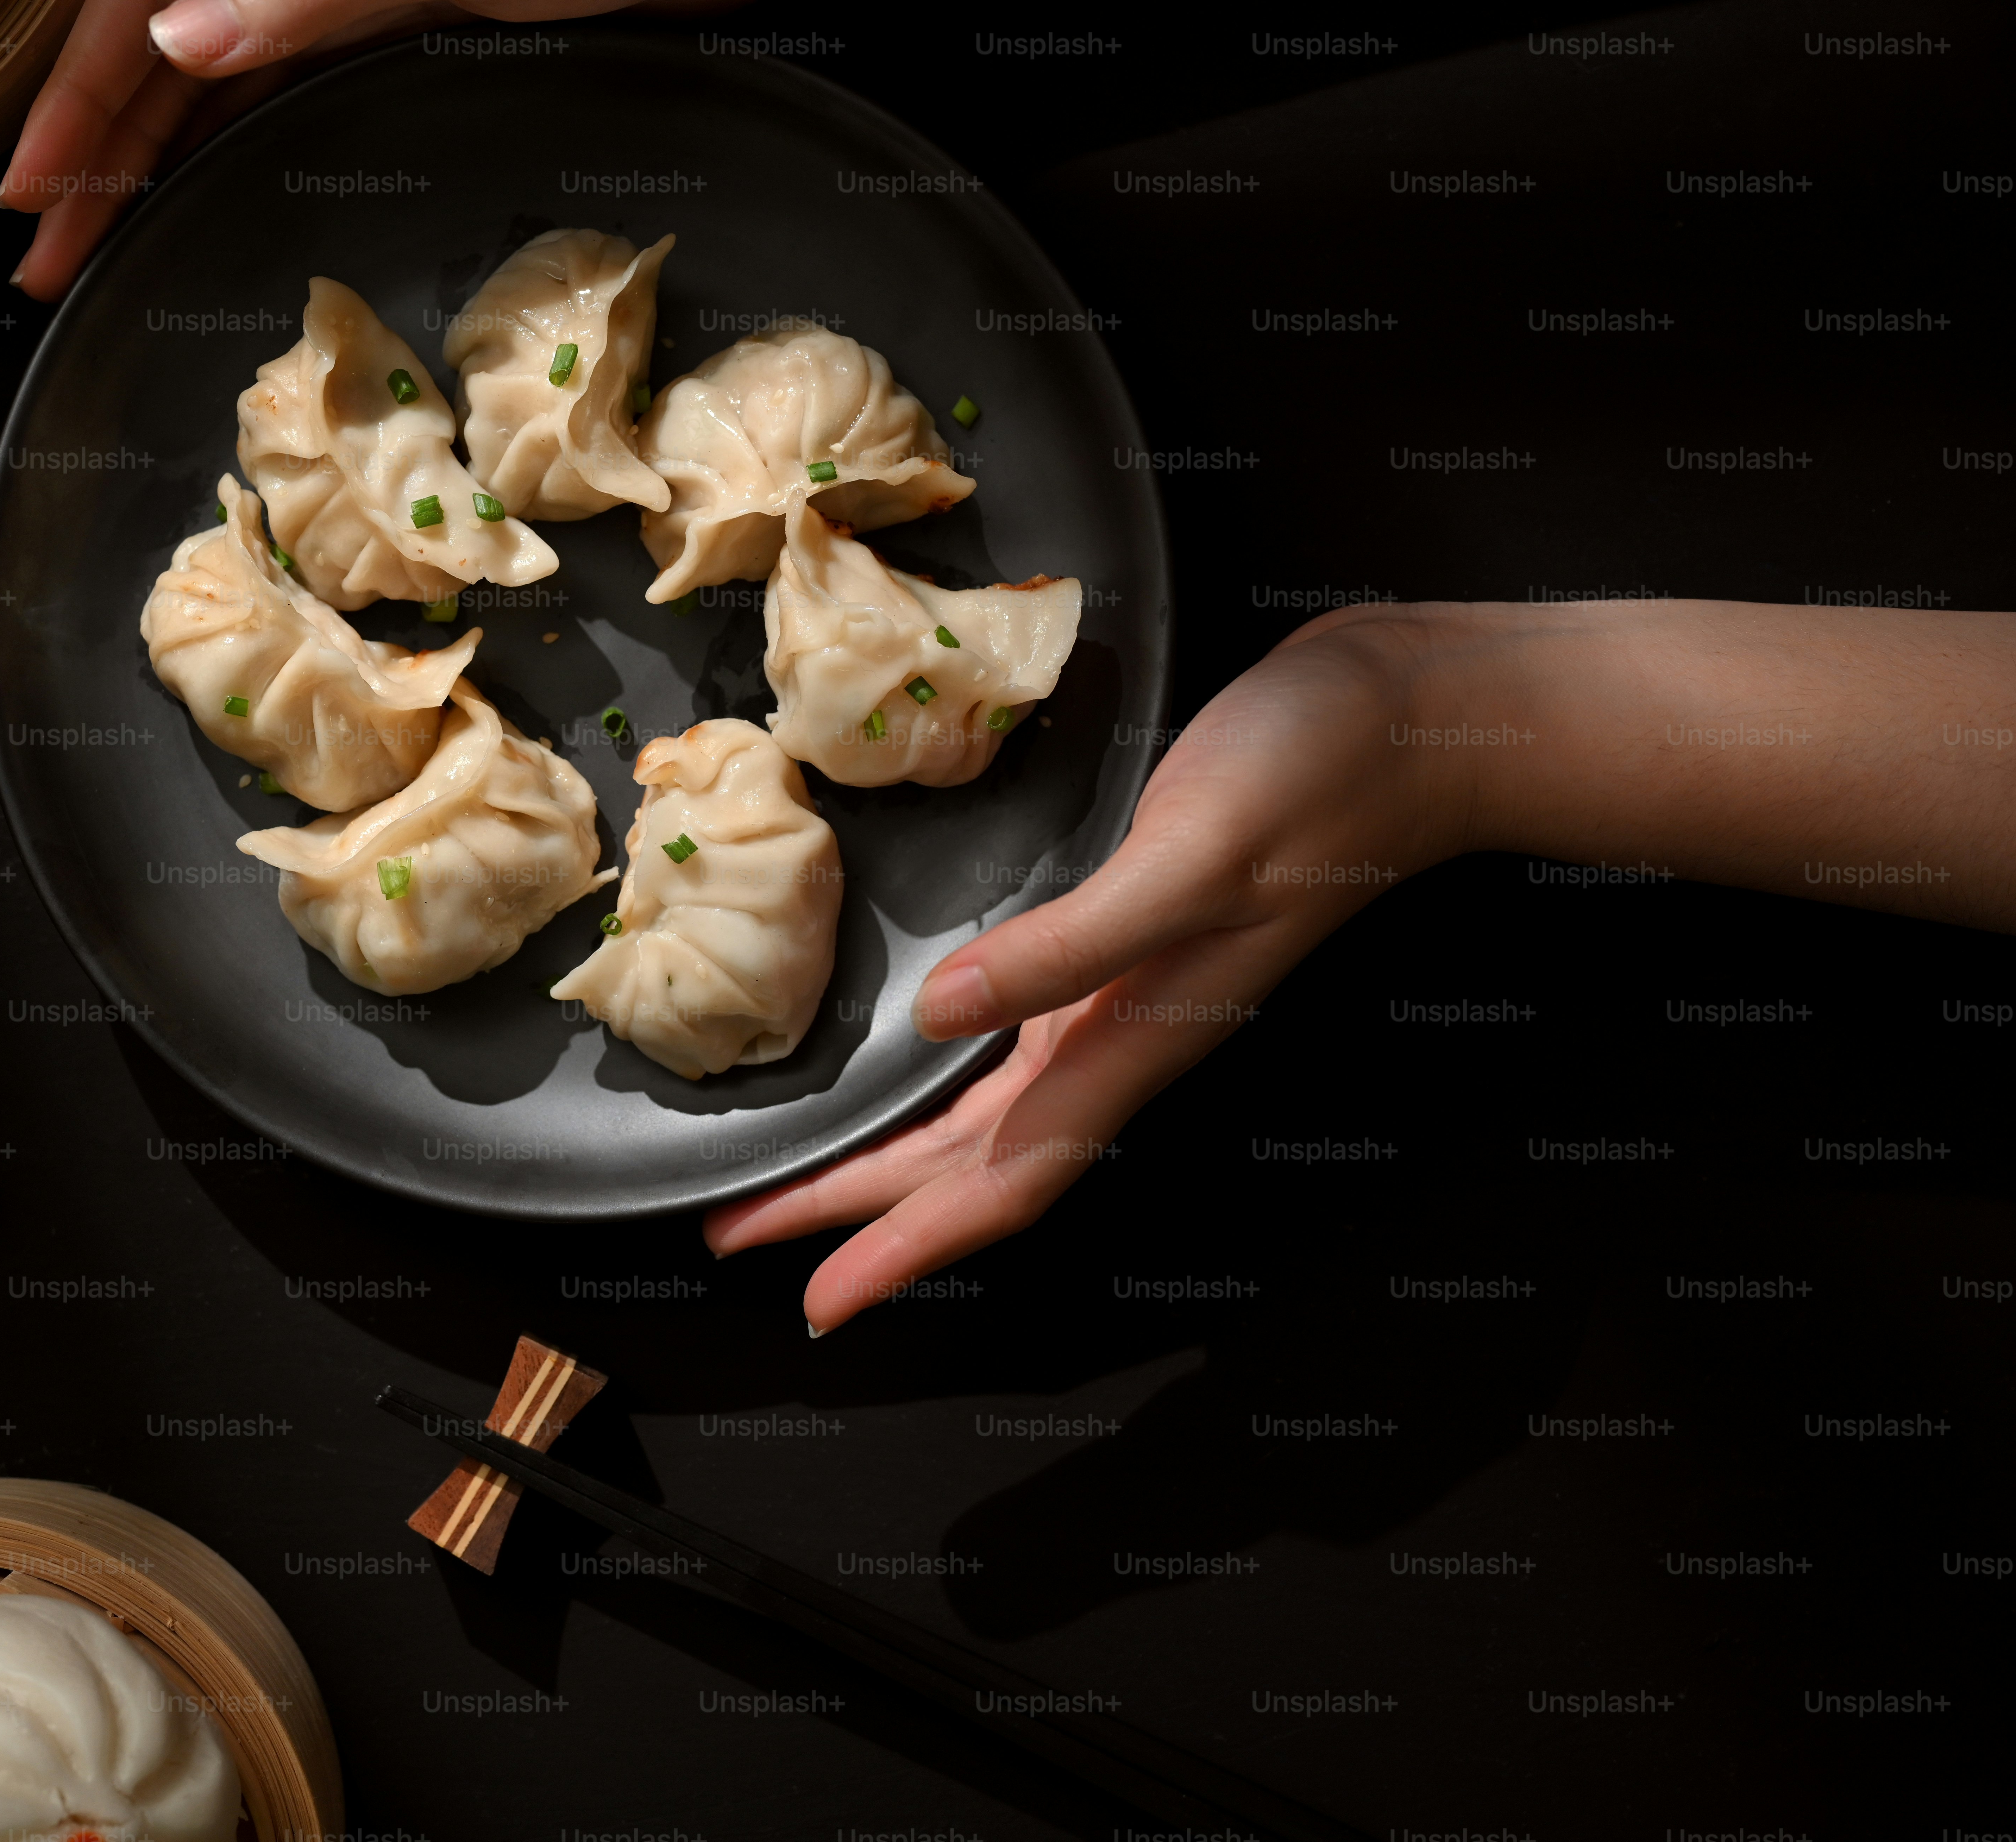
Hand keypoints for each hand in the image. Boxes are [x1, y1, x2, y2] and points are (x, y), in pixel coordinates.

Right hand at [0, 0, 646, 300]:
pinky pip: (260, 89)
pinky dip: (212, 143)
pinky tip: (177, 196)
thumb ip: (291, 0)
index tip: (30, 198)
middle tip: (44, 259)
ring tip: (91, 244)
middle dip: (90, 157)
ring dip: (142, 163)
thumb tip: (171, 44)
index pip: (123, 16)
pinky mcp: (362, 20)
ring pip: (196, 83)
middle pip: (147, 58)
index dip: (71, 110)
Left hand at [705, 605, 1479, 1333]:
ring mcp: (1116, 991)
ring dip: (883, 1153)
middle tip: (740, 1234)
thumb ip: (1070, 947)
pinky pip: (1004, 1040)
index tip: (816, 1301)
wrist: (1409, 720)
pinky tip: (901, 1056)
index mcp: (1130, 1041)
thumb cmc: (1316, 779)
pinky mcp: (1115, 932)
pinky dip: (936, 1070)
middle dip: (853, 1210)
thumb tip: (943, 1017)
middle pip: (966, 1164)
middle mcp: (1116, 1036)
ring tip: (790, 1172)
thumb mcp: (1189, 857)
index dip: (903, 1248)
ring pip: (977, 1112)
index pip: (998, 1183)